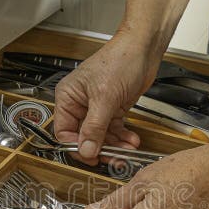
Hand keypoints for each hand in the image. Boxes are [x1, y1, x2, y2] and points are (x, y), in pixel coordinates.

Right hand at [54, 33, 160, 163]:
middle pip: (84, 137)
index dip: (76, 147)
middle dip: (99, 148)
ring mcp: (97, 107)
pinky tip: (131, 140)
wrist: (143, 49)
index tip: (90, 157)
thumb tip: (86, 150)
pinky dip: (123, 137)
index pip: (64, 131)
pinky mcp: (112, 108)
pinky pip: (114, 129)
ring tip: (126, 151)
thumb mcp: (105, 98)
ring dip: (115, 145)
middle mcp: (79, 103)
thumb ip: (94, 128)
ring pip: (101, 136)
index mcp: (68, 97)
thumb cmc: (120, 60)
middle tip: (112, 159)